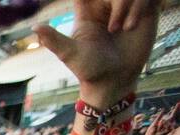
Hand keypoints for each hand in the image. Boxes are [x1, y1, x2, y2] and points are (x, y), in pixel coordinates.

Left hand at [35, 0, 161, 107]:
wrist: (115, 82)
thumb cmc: (90, 70)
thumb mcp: (70, 54)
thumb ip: (54, 39)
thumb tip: (35, 27)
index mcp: (87, 11)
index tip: (92, 10)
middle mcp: (106, 6)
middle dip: (117, 1)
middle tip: (113, 28)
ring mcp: (126, 9)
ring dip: (128, 5)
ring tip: (124, 30)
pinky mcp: (144, 13)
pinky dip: (140, 7)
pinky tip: (133, 26)